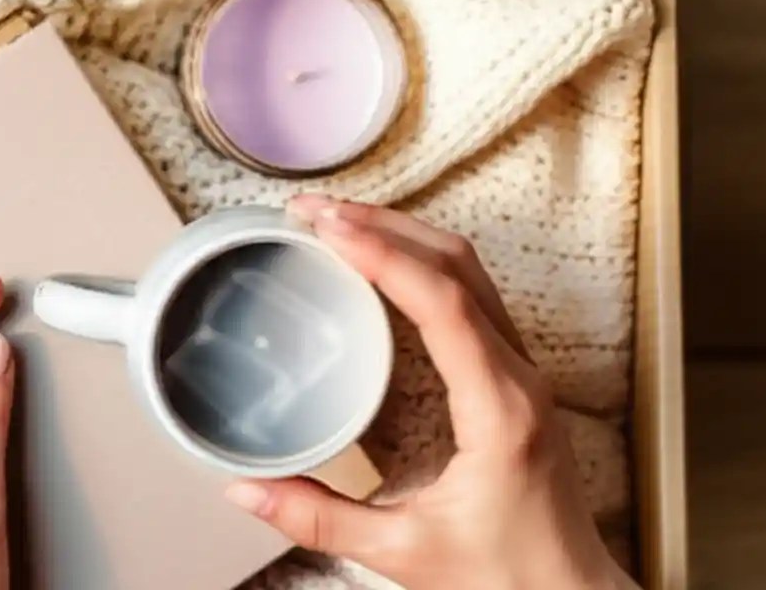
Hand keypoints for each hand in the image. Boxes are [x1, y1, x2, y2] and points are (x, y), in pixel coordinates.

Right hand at [224, 197, 635, 589]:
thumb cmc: (504, 576)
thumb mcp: (401, 553)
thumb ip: (318, 519)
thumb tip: (244, 490)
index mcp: (499, 410)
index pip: (445, 303)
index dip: (385, 255)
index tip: (329, 229)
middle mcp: (519, 377)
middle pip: (458, 265)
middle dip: (384, 225)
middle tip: (313, 211)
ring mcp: (521, 371)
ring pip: (468, 271)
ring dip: (403, 235)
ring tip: (337, 220)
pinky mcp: (511, 376)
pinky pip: (470, 295)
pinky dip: (420, 263)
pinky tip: (378, 262)